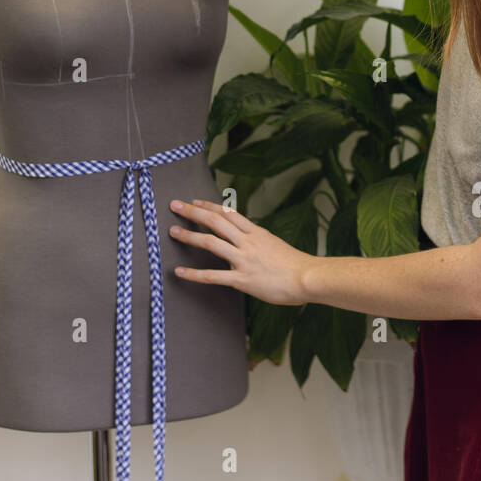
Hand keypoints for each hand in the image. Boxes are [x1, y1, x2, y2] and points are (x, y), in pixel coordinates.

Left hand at [167, 198, 312, 304]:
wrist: (308, 277)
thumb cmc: (297, 265)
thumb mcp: (276, 245)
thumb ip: (260, 242)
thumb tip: (249, 243)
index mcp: (257, 233)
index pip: (229, 213)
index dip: (209, 206)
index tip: (195, 201)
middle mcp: (248, 242)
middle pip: (216, 221)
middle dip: (193, 212)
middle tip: (175, 205)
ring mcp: (244, 260)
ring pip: (211, 243)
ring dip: (190, 236)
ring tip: (172, 232)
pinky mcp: (242, 279)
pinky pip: (213, 276)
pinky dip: (194, 274)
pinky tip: (179, 272)